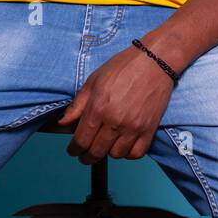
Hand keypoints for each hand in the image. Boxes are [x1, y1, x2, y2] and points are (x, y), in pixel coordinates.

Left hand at [56, 42, 174, 164]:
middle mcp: (115, 121)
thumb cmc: (123, 67)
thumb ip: (77, 104)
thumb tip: (62, 122)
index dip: (74, 150)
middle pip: (96, 152)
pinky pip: (136, 153)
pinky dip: (129, 154)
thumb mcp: (94, 80)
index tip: (73, 150)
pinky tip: (124, 145)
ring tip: (107, 145)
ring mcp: (133, 126)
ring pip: (116, 155)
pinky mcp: (149, 129)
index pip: (81, 141)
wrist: (155, 60)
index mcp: (98, 108)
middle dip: (87, 156)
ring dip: (108, 153)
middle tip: (85, 155)